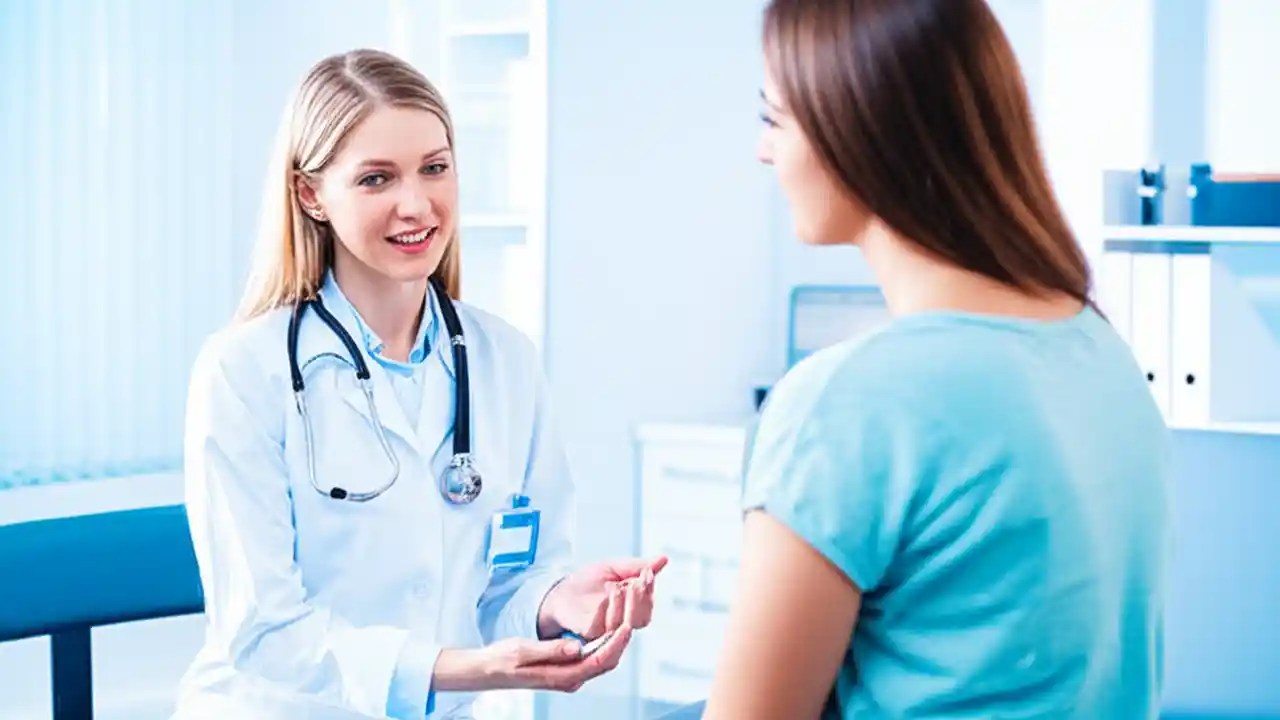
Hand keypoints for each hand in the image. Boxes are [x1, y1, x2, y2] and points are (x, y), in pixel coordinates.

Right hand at [434, 628, 633, 692]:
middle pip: (606, 660)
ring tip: (625, 613)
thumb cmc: (501, 661)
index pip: (598, 662)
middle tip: (632, 614)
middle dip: (622, 638)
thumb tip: (577, 647)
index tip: (627, 625)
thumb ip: (550, 650)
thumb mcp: (522, 651)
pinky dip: (604, 639)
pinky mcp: (566, 666)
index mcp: (562, 677)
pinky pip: (593, 654)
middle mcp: (570, 678)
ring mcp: (569, 673)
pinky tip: (608, 622)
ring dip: (615, 638)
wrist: (487, 669)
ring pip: (602, 657)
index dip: (616, 644)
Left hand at [537, 556, 667, 639]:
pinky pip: (601, 627)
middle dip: (640, 600)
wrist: (559, 590)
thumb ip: (636, 566)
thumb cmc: (587, 582)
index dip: (650, 591)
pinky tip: (605, 595)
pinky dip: (605, 610)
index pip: (648, 605)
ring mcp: (605, 631)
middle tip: (636, 581)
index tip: (647, 573)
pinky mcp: (588, 634)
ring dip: (623, 604)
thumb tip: (663, 559)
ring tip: (616, 585)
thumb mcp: (612, 568)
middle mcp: (622, 622)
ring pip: (623, 625)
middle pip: (641, 620)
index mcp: (632, 608)